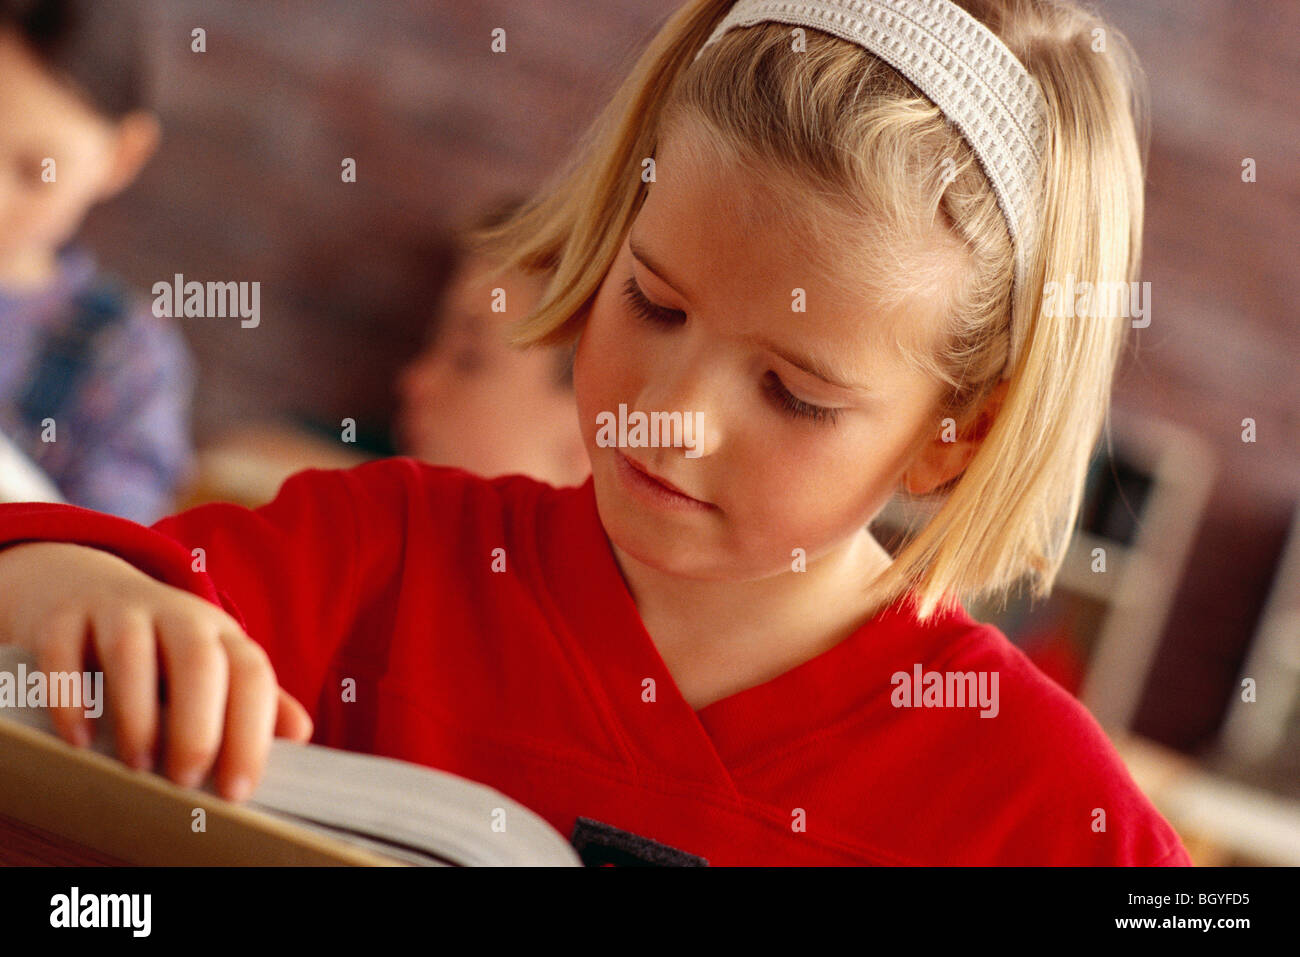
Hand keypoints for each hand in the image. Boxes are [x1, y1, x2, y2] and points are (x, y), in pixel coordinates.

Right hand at [0, 542, 312, 800]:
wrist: (92, 590)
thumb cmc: (164, 648)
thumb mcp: (215, 666)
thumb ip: (255, 699)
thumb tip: (302, 732)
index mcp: (222, 634)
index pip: (252, 676)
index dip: (252, 733)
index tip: (237, 790)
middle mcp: (177, 616)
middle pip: (199, 661)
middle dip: (197, 726)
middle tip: (185, 780)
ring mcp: (120, 611)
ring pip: (131, 651)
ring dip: (136, 713)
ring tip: (137, 764)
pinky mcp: (64, 617)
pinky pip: (64, 651)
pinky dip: (69, 696)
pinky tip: (79, 739)